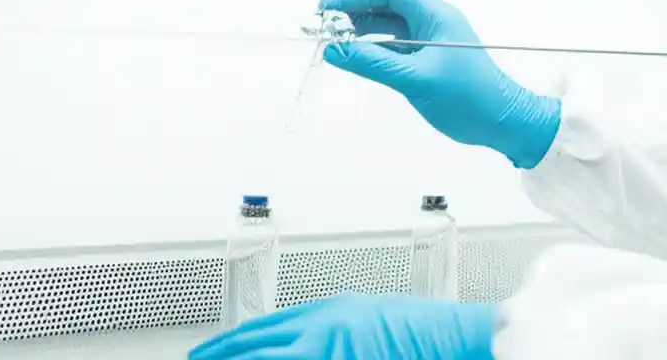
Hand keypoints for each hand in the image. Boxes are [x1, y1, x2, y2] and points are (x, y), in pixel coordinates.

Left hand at [189, 294, 496, 359]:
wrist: (456, 335)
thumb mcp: (367, 319)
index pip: (263, 328)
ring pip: (265, 357)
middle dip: (219, 355)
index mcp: (327, 311)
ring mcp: (328, 350)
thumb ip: (332, 330)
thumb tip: (302, 342)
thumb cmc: (423, 330)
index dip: (230, 342)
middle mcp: (321, 328)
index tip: (210, 351)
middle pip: (253, 343)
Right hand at [319, 0, 560, 168]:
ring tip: (334, 42)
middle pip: (387, 5)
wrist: (504, 123)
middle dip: (354, 11)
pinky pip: (395, 47)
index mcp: (437, 15)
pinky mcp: (429, 61)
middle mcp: (434, 22)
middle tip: (325, 27)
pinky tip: (355, 58)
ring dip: (362, 31)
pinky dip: (374, 49)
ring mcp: (432, 41)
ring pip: (390, 26)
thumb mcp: (415, 79)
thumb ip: (373, 63)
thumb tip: (335, 51)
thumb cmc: (470, 99)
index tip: (329, 8)